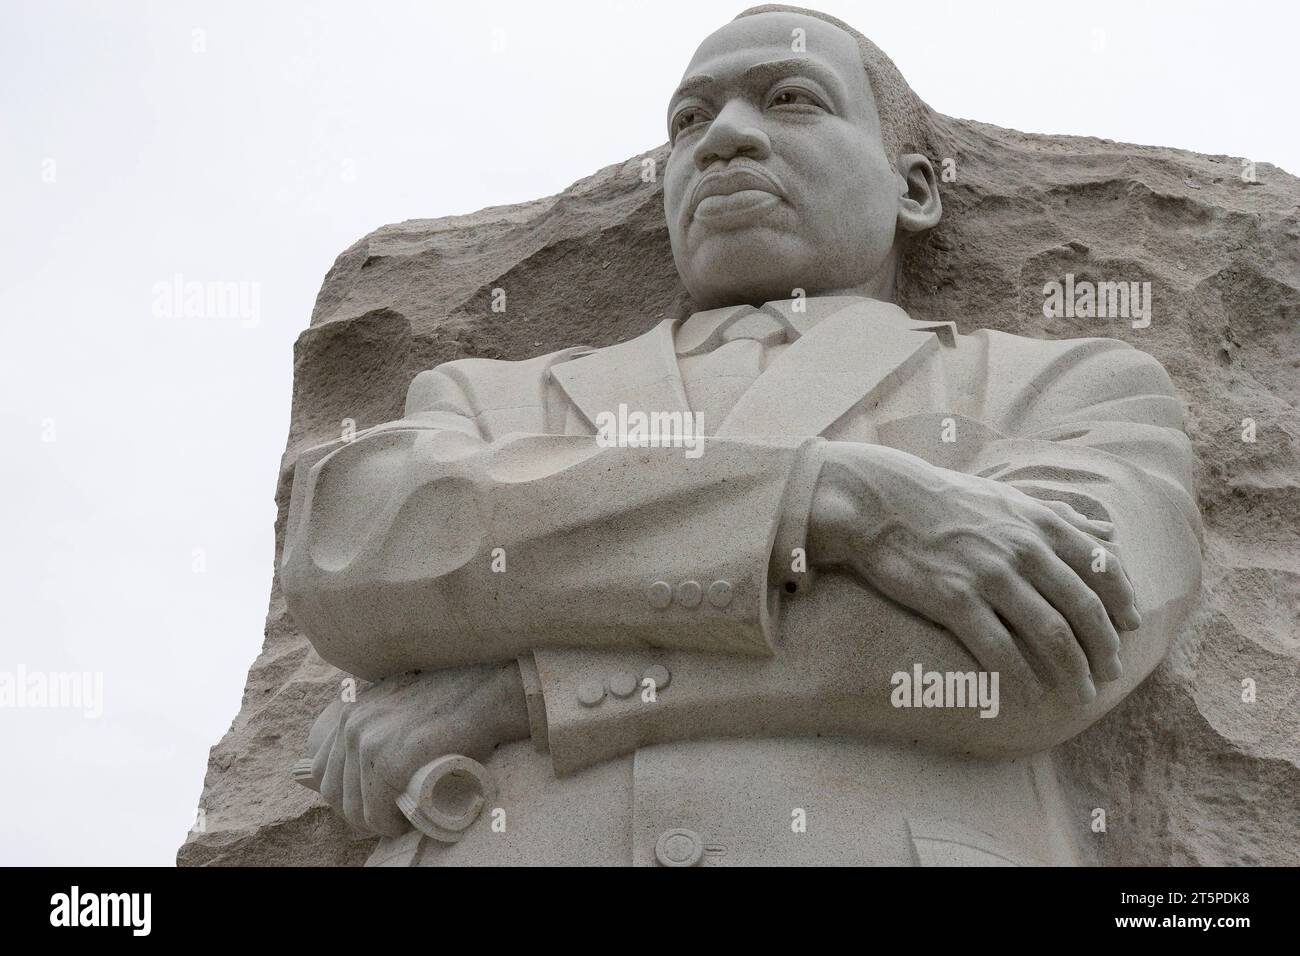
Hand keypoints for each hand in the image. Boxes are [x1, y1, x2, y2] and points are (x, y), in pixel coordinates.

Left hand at [305, 663, 529, 835]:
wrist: (486, 692)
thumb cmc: (452, 700)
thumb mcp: (400, 700)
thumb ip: (377, 719)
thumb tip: (357, 753)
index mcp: (351, 710)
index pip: (323, 767)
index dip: (345, 792)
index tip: (370, 801)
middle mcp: (352, 723)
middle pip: (333, 790)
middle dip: (357, 811)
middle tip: (387, 816)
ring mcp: (369, 741)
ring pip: (353, 806)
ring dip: (375, 821)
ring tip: (399, 819)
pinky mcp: (389, 761)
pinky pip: (375, 812)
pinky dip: (388, 825)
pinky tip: (405, 822)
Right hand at [808, 442, 1139, 702]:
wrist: (881, 502)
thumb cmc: (946, 500)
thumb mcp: (1009, 495)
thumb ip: (1060, 515)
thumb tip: (1107, 533)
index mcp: (1040, 523)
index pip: (1102, 568)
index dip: (1122, 604)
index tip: (1130, 629)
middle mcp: (1023, 549)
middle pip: (1083, 609)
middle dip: (1103, 649)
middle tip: (1109, 674)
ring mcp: (990, 576)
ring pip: (1051, 634)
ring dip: (1073, 672)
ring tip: (1080, 695)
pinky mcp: (954, 600)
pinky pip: (999, 648)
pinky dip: (1022, 677)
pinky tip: (1031, 695)